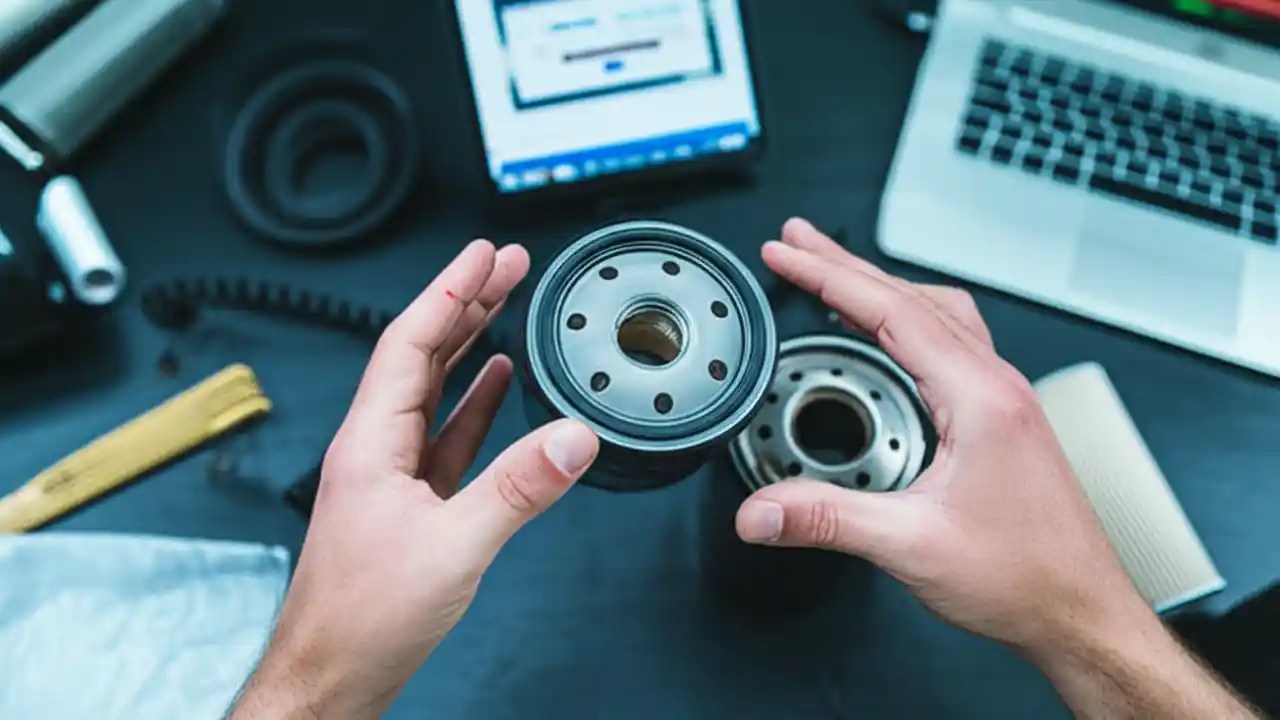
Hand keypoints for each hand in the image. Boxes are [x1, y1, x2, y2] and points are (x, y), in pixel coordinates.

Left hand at [231, 241, 599, 718]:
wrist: (331, 676)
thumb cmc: (362, 619)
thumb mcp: (453, 548)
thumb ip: (517, 489)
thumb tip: (572, 438)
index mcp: (371, 442)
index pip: (410, 343)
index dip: (450, 291)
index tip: (483, 254)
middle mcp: (376, 449)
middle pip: (422, 354)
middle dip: (466, 302)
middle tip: (506, 265)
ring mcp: (392, 476)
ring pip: (434, 390)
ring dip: (470, 346)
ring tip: (506, 307)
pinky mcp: (412, 504)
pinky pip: (447, 435)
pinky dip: (475, 404)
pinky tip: (498, 389)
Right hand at [735, 219, 1255, 717]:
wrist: (1083, 613)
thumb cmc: (1027, 577)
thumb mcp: (911, 546)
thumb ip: (826, 521)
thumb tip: (759, 510)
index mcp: (980, 397)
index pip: (891, 311)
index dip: (829, 276)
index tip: (786, 254)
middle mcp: (997, 386)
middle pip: (913, 298)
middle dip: (847, 266)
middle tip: (797, 243)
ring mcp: (1003, 400)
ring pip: (937, 316)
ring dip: (881, 290)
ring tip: (834, 278)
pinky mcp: (1001, 421)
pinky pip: (949, 346)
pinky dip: (906, 324)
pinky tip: (885, 342)